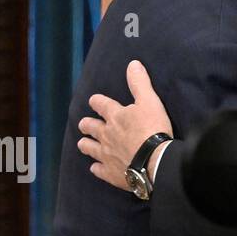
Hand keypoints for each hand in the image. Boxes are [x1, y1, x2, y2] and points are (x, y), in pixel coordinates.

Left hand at [78, 60, 172, 191]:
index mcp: (115, 116)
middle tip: (84, 123)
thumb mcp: (150, 101)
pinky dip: (96, 168)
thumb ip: (140, 83)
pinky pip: (98, 170)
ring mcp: (106, 154)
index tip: (93, 100)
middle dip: (86, 124)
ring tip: (83, 143)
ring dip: (86, 145)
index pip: (101, 105)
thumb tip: (133, 63)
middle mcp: (106, 134)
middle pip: (90, 127)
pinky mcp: (110, 172)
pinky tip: (95, 167)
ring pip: (89, 148)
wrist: (154, 160)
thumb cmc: (153, 128)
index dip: (96, 101)